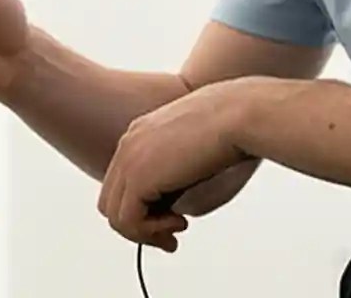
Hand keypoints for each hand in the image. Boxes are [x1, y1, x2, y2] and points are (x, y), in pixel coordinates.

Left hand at [98, 79, 251, 251]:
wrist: (239, 115)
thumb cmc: (232, 128)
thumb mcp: (194, 151)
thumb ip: (175, 176)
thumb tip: (171, 210)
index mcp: (140, 134)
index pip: (122, 183)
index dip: (144, 208)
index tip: (171, 220)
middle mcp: (129, 144)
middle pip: (112, 201)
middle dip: (140, 225)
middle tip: (171, 235)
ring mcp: (129, 160)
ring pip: (115, 216)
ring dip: (146, 233)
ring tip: (177, 229)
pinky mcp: (138, 178)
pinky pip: (127, 221)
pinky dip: (150, 232)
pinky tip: (179, 222)